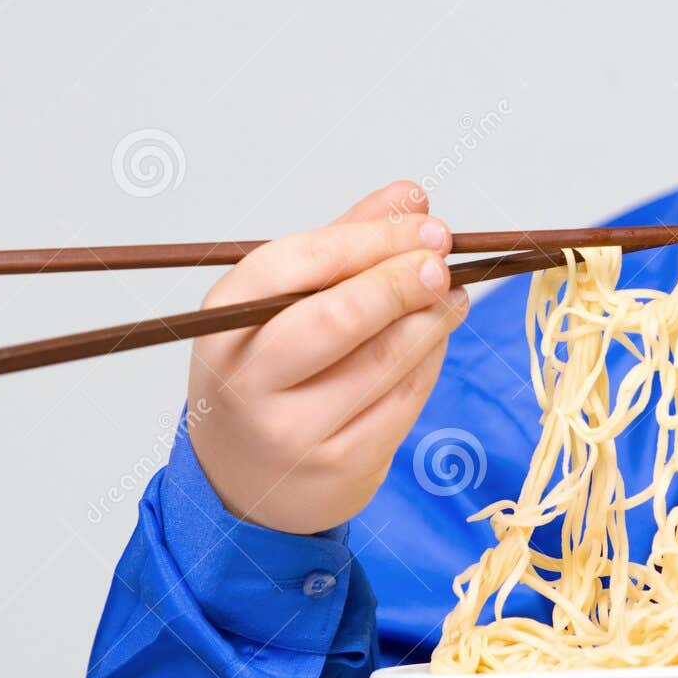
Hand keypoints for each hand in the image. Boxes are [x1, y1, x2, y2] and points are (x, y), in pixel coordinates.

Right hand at [185, 181, 468, 533]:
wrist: (246, 482)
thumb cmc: (269, 374)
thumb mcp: (283, 306)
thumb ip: (344, 243)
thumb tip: (412, 195)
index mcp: (224, 323)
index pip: (296, 264)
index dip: (370, 240)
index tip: (428, 226)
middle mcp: (249, 380)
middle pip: (338, 317)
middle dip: (400, 282)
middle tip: (442, 262)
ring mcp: (293, 431)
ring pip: (383, 361)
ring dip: (431, 320)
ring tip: (453, 294)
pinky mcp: (340, 466)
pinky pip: (403, 401)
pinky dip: (430, 361)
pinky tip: (438, 337)